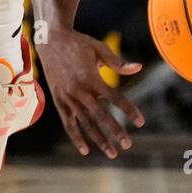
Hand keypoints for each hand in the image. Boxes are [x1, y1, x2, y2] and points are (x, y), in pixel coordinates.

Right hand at [35, 27, 143, 157]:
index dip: (129, 110)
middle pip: (100, 116)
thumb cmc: (79, 43)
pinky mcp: (58, 100)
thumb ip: (119, 62)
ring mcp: (67, 97)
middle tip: (127, 145)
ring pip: (85, 123)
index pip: (115, 98)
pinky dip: (76, 137)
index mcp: (91, 78)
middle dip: (115, 131)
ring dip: (98, 139)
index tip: (141, 122)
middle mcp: (79, 91)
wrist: (50, 40)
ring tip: (111, 153)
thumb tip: (139, 68)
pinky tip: (86, 150)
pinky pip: (68, 122)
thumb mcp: (100, 49)